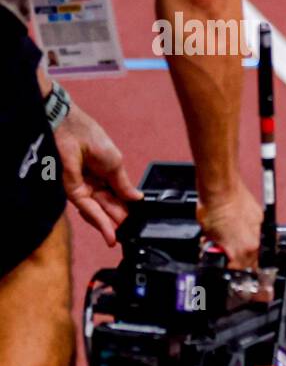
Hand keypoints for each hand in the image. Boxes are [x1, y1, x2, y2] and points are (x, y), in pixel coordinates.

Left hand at [52, 104, 143, 246]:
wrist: (68, 126)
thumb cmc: (91, 137)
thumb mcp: (115, 163)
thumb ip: (124, 185)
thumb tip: (138, 199)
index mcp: (105, 176)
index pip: (118, 198)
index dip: (128, 211)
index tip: (137, 224)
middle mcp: (93, 184)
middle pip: (109, 208)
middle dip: (119, 222)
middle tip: (131, 235)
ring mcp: (82, 188)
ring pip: (98, 212)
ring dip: (110, 227)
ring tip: (121, 239)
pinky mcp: (72, 190)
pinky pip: (88, 209)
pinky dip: (100, 222)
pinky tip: (111, 233)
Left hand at [196, 182, 261, 269]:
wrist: (221, 190)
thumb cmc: (214, 209)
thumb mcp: (209, 237)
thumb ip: (218, 248)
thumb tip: (218, 250)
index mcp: (243, 249)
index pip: (239, 270)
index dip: (229, 269)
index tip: (224, 266)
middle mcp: (255, 241)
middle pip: (251, 261)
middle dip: (238, 260)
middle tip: (227, 255)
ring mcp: (259, 228)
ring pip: (255, 246)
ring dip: (244, 246)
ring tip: (231, 240)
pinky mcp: (260, 217)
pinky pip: (256, 231)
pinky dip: (247, 232)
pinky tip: (236, 228)